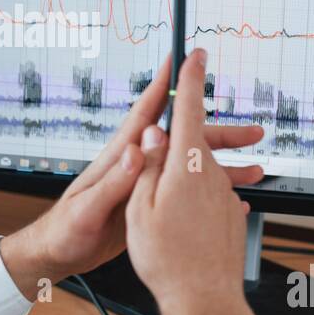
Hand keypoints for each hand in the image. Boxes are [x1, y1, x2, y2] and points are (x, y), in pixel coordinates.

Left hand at [0, 54, 264, 301]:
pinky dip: (210, 192)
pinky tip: (231, 198)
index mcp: (120, 158)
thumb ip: (113, 181)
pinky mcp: (148, 202)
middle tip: (251, 132)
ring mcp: (145, 183)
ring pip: (189, 166)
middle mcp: (136, 165)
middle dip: (217, 133)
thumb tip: (136, 150)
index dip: (164, 85)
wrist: (59, 254)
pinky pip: (186, 190)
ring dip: (221, 165)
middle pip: (183, 140)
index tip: (183, 60)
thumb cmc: (66, 230)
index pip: (146, 113)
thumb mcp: (88, 208)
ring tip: (254, 169)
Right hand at [124, 48, 260, 314]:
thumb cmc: (165, 260)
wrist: (203, 301)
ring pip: (204, 171)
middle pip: (198, 141)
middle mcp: (209, 176)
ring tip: (168, 206)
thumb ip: (147, 169)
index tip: (196, 53)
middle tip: (184, 119)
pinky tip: (184, 223)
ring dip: (189, 175)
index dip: (192, 78)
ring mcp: (224, 197)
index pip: (190, 110)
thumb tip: (154, 135)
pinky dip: (197, 202)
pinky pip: (212, 197)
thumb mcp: (139, 210)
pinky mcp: (230, 216)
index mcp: (184, 168)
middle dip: (191, 128)